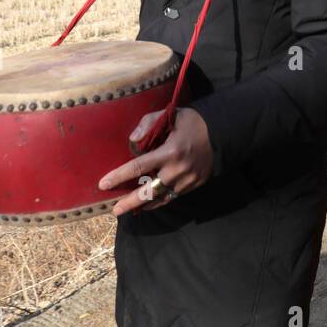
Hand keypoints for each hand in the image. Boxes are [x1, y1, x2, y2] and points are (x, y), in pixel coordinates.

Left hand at [99, 107, 213, 215]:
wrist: (223, 133)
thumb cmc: (193, 122)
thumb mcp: (170, 115)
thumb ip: (147, 124)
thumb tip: (131, 141)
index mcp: (170, 151)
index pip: (138, 167)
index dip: (119, 176)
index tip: (103, 184)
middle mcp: (178, 169)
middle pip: (149, 191)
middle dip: (130, 202)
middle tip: (115, 210)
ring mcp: (187, 180)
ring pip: (161, 198)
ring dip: (144, 205)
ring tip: (128, 211)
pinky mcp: (194, 185)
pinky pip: (173, 197)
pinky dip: (159, 201)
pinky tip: (149, 204)